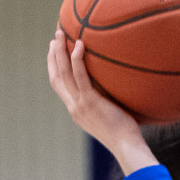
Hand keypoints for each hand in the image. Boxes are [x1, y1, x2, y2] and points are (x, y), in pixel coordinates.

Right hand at [46, 30, 152, 172]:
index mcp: (76, 110)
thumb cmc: (125, 134)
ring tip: (60, 32)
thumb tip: (116, 89)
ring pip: (63, 73)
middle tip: (55, 36)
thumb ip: (105, 102)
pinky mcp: (91, 102)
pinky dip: (77, 60)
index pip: (59, 85)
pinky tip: (79, 44)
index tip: (54, 50)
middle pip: (56, 76)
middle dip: (53, 54)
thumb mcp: (109, 116)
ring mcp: (80, 105)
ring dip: (60, 51)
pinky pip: (81, 77)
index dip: (54, 66)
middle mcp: (74, 107)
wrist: (126, 146)